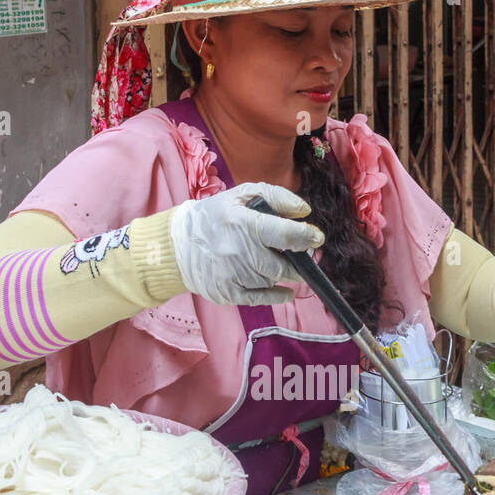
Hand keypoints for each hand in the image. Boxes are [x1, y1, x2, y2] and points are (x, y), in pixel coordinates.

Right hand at [171, 182, 323, 305]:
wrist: (177, 246)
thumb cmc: (214, 217)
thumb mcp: (240, 195)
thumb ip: (276, 197)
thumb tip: (305, 211)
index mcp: (242, 222)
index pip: (284, 234)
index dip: (306, 237)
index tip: (317, 237)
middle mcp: (237, 250)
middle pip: (283, 265)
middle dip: (297, 260)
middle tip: (300, 253)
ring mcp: (232, 274)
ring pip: (273, 279)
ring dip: (279, 272)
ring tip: (269, 260)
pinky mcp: (228, 293)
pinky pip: (262, 298)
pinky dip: (278, 295)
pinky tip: (285, 290)